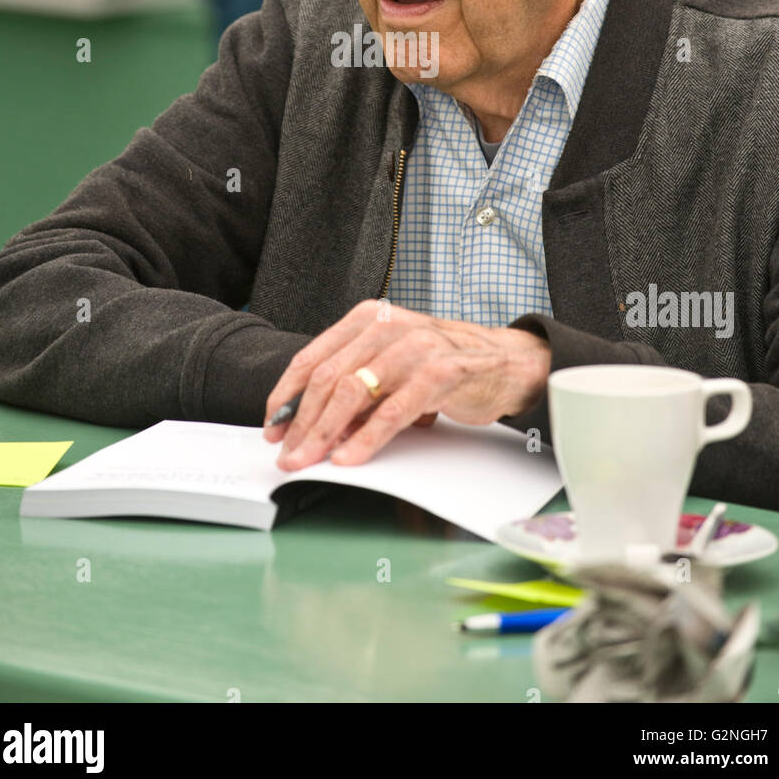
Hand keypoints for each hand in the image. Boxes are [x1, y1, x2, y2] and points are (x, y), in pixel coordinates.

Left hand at [262, 299, 549, 470]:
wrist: (505, 362)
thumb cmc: (442, 364)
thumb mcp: (390, 367)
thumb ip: (354, 386)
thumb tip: (308, 425)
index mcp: (368, 318)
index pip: (313, 357)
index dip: (287, 395)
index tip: (272, 427)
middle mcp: (387, 325)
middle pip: (328, 378)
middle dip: (302, 422)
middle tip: (288, 454)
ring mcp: (414, 346)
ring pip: (354, 392)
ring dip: (326, 433)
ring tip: (310, 460)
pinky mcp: (440, 372)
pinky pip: (393, 411)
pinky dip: (367, 438)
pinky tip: (350, 457)